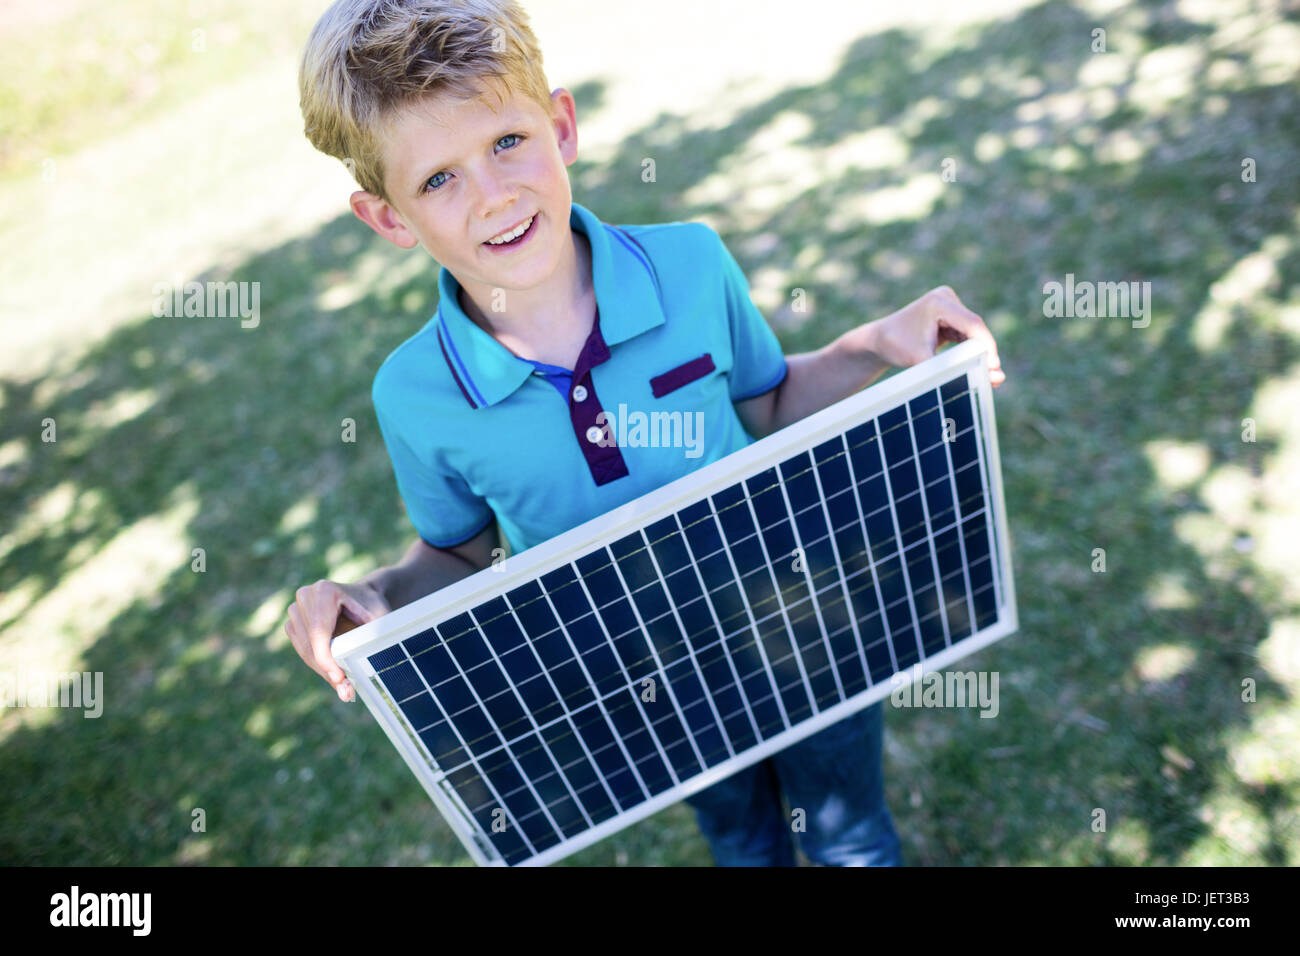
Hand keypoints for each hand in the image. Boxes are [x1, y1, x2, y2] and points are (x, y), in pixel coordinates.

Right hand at [284, 579, 390, 701]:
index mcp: (325, 591)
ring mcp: (296, 609)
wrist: (365, 597)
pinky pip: (302, 650)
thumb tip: (363, 670)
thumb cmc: (374, 607)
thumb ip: (370, 640)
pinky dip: (318, 665)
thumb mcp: (379, 619)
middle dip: (327, 671)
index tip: (339, 678)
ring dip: (323, 671)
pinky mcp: (294, 622)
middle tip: (347, 692)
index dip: (326, 657)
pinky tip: (336, 675)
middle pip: (310, 643)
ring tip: (345, 688)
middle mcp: (306, 597)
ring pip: (304, 650)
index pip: (319, 631)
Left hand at [868, 285, 1004, 386]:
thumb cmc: (895, 346)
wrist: (878, 340)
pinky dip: (971, 350)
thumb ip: (953, 368)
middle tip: (996, 377)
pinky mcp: (950, 315)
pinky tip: (980, 368)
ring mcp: (949, 305)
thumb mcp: (922, 360)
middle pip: (975, 328)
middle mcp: (946, 298)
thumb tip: (993, 379)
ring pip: (973, 332)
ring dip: (980, 353)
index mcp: (938, 302)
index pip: (972, 324)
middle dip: (985, 352)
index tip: (994, 365)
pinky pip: (966, 334)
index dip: (987, 345)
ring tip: (991, 377)